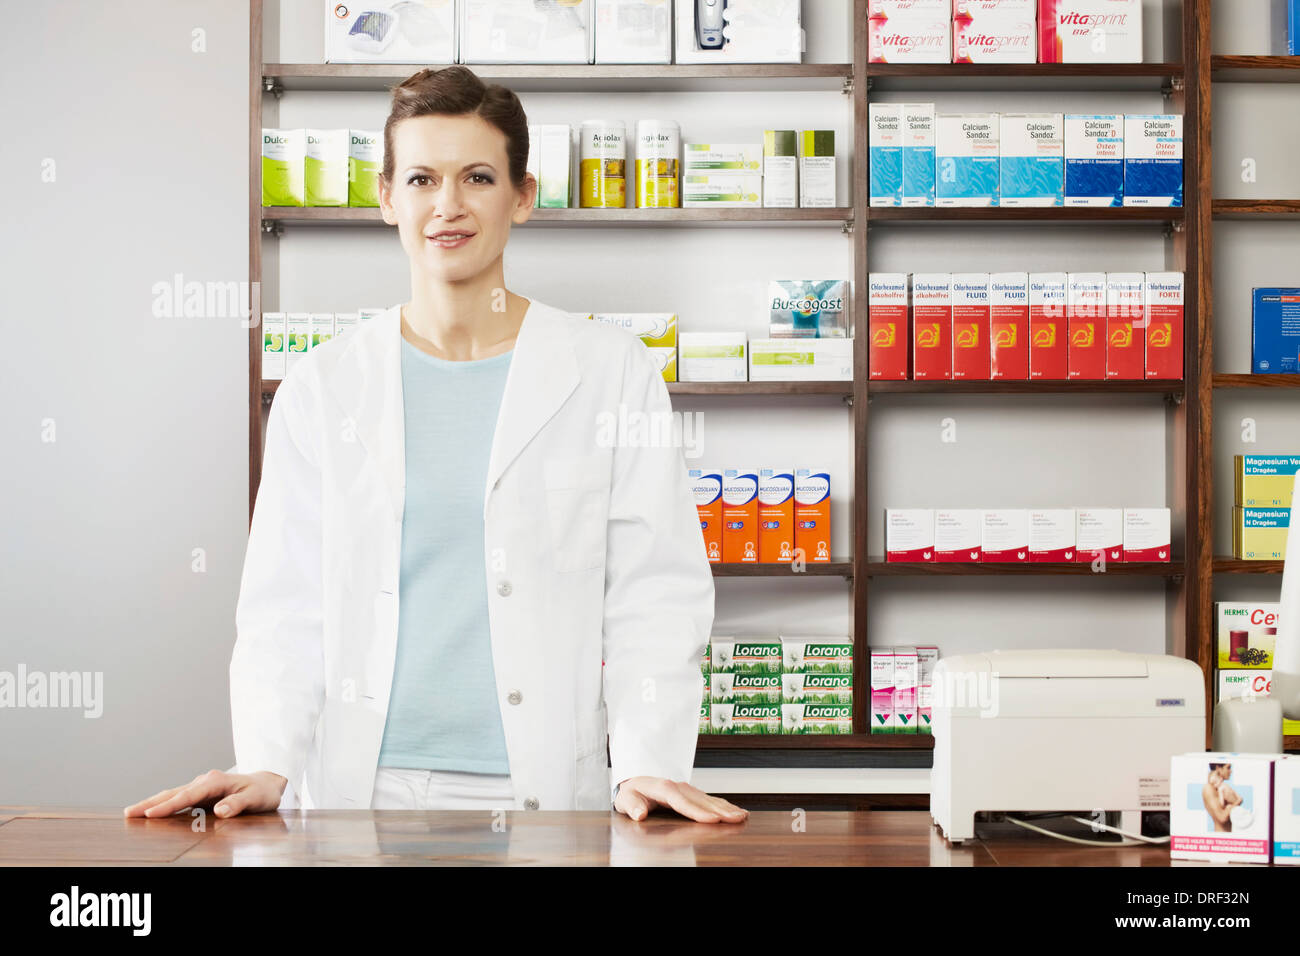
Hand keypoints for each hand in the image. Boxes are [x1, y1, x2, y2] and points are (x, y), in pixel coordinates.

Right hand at [123, 769, 286, 819]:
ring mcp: (202, 786)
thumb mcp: (255, 799)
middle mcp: (205, 781)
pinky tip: (151, 811)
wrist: (268, 783)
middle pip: (174, 793)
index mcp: (216, 781)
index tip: (151, 814)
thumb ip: (238, 804)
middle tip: (129, 813)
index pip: (188, 795)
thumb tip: (221, 810)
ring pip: (173, 794)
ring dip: (152, 803)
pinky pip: (179, 798)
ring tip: (132, 812)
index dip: (169, 806)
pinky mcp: (201, 793)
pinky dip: (163, 804)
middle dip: (150, 803)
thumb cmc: (262, 792)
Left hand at [614, 776, 747, 822]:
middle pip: (702, 800)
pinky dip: (725, 806)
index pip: (682, 801)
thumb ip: (632, 806)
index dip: (697, 811)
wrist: (634, 783)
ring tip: (742, 816)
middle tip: (737, 819)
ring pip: (710, 800)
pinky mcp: (692, 794)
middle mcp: (678, 787)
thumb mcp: (625, 799)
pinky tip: (737, 812)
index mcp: (663, 788)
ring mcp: (687, 789)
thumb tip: (639, 813)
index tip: (712, 820)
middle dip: (720, 810)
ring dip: (727, 808)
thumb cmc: (631, 793)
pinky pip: (711, 800)